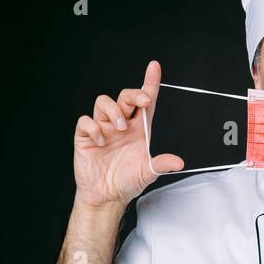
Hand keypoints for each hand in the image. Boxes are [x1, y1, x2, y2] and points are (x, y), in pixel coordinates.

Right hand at [72, 60, 183, 207]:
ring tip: (120, 128)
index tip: (154, 67)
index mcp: (138, 129)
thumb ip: (161, 164)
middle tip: (141, 103)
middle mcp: (121, 125)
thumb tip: (178, 162)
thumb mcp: (147, 173)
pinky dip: (93, 127)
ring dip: (113, 111)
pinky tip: (101, 141)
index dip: (150, 82)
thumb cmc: (127, 181)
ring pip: (103, 102)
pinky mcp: (85, 137)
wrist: (106, 196)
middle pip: (125, 97)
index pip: (145, 101)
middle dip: (133, 95)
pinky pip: (86, 121)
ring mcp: (103, 128)